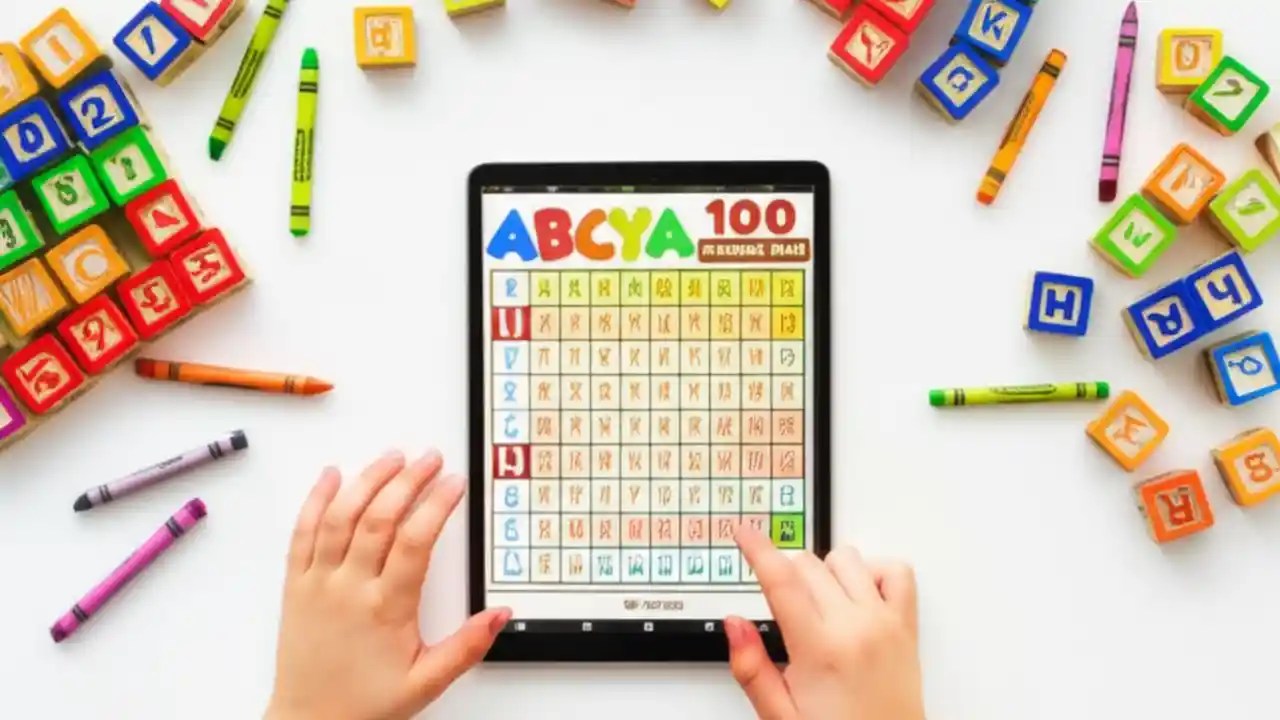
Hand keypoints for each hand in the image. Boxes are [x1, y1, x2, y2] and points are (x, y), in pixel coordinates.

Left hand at [265, 450, 509, 719]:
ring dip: (367, 480)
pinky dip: (316, 500)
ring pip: (340, 516)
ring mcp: (319, 583)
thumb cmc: (365, 704)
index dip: (437, 505)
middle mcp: (350, 589)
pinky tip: (332, 477)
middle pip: (379, 518)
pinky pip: (302, 533)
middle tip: (430, 459)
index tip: (454, 484)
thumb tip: (500, 615)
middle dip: (408, 480)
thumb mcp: (427, 681)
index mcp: (386, 609)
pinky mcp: (296, 585)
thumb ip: (467, 646)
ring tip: (392, 458)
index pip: (416, 541)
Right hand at [725, 527, 923, 719]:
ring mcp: (886, 623)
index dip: (758, 549)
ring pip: (847, 559)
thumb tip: (735, 624)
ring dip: (825, 571)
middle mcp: (856, 627)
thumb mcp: (780, 717)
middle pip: (808, 565)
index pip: (782, 580)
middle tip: (781, 608)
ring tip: (817, 603)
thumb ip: (752, 668)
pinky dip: (873, 572)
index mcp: (821, 650)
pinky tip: (857, 593)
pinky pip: (896, 572)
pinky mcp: (907, 627)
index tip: (744, 532)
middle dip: (785, 574)